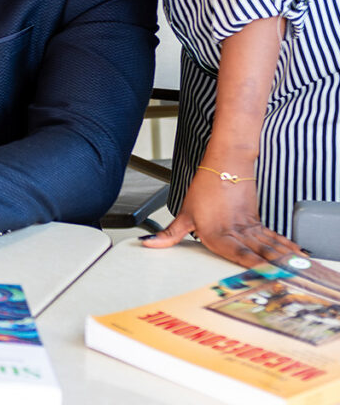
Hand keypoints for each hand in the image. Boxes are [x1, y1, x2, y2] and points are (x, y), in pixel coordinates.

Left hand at [143, 167, 303, 268]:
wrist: (225, 164)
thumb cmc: (205, 188)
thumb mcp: (185, 213)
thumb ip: (169, 235)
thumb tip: (147, 244)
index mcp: (216, 234)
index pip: (236, 255)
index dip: (253, 267)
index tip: (266, 277)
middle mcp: (234, 232)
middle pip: (256, 253)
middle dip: (272, 268)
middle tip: (287, 281)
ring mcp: (248, 226)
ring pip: (267, 246)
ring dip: (282, 259)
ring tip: (296, 272)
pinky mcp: (256, 221)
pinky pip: (271, 237)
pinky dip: (284, 246)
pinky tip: (296, 255)